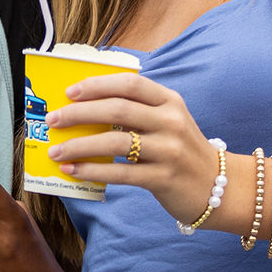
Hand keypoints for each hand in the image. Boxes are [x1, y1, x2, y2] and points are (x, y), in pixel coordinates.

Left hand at [49, 72, 222, 225]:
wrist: (218, 187)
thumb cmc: (181, 151)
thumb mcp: (167, 122)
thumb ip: (136, 113)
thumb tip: (84, 111)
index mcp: (170, 101)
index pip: (129, 84)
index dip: (97, 85)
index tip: (69, 92)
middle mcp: (171, 121)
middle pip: (117, 110)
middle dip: (79, 114)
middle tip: (53, 120)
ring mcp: (169, 150)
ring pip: (115, 142)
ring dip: (79, 146)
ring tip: (55, 152)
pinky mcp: (164, 178)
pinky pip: (120, 172)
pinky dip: (93, 170)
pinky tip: (74, 171)